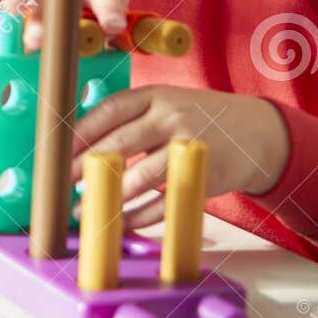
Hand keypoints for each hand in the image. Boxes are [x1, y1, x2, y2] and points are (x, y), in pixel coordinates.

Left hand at [70, 86, 290, 227]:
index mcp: (156, 95)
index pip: (109, 111)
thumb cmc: (201, 118)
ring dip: (108, 197)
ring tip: (84, 209)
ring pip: (141, 176)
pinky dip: (140, 215)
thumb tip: (80, 145)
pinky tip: (120, 222)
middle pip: (120, 143)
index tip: (55, 153)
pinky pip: (166, 201)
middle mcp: (173, 116)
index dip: (78, 133)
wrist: (261, 132)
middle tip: (61, 185)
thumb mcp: (168, 103)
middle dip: (84, 167)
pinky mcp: (207, 176)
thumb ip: (132, 117)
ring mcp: (191, 146)